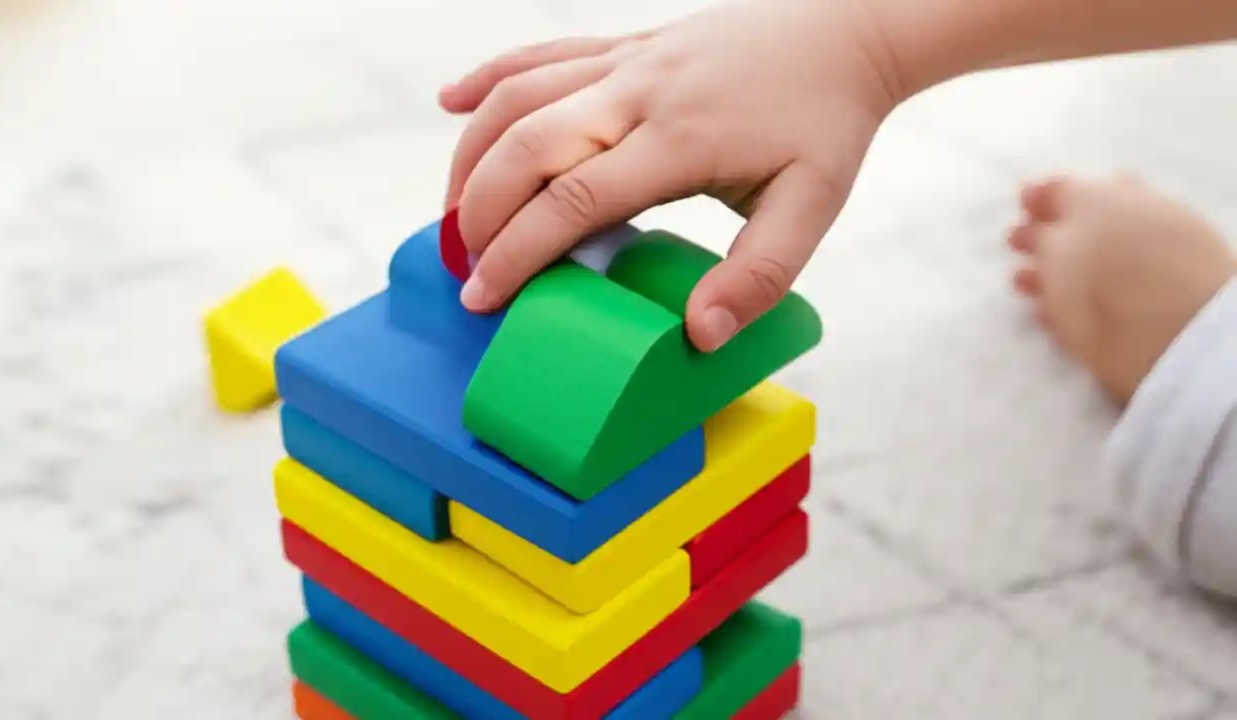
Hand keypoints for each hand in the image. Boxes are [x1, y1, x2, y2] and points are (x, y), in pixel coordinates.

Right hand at [440, 0, 902, 350]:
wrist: (843, 30)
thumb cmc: (826, 122)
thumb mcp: (812, 206)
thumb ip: (757, 274)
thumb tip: (700, 335)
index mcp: (681, 138)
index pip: (573, 199)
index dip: (517, 252)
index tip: (482, 297)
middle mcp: (640, 91)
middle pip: (526, 143)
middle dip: (477, 210)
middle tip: (462, 267)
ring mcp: (626, 60)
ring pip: (518, 95)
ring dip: (470, 154)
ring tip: (451, 213)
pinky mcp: (623, 43)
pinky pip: (539, 53)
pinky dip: (488, 78)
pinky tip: (451, 103)